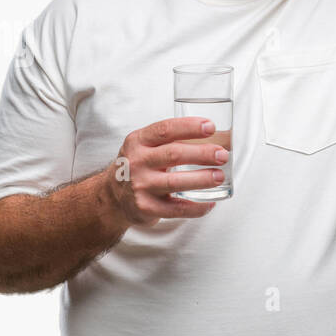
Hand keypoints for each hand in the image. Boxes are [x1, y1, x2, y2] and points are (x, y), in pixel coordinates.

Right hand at [105, 117, 229, 225]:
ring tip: (220, 176)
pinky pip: (176, 209)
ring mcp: (140, 185)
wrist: (113, 196)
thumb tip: (215, 137)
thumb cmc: (139, 166)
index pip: (165, 130)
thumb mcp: (144, 146)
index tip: (211, 127)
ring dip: (202, 179)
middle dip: (202, 154)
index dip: (189, 127)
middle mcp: (137, 162)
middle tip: (222, 155)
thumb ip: (170, 140)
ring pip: (175, 182)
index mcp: (139, 141)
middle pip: (173, 154)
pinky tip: (210, 203)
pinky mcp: (146, 207)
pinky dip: (196, 207)